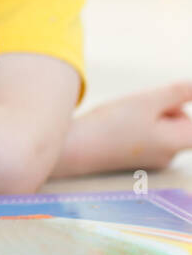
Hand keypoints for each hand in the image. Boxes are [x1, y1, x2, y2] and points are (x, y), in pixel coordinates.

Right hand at [63, 81, 191, 174]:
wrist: (74, 149)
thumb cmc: (110, 125)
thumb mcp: (146, 101)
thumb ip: (179, 93)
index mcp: (176, 143)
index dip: (180, 107)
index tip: (164, 102)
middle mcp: (168, 156)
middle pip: (181, 125)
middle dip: (165, 110)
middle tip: (139, 106)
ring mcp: (152, 161)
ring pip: (162, 130)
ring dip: (149, 117)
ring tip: (123, 116)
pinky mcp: (136, 161)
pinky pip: (147, 138)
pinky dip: (137, 128)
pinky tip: (117, 126)